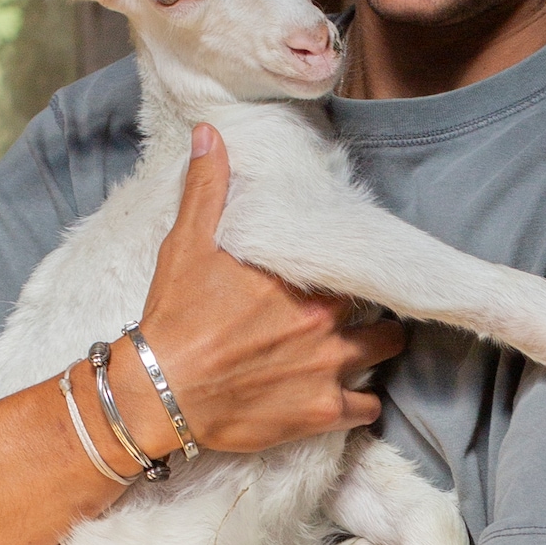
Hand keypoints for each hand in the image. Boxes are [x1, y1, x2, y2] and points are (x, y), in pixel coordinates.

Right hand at [120, 125, 405, 459]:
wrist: (160, 392)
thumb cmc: (175, 317)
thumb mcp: (187, 244)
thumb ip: (208, 188)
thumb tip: (211, 133)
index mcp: (298, 274)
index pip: (350, 257)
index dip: (349, 261)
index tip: (343, 264)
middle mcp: (324, 318)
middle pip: (374, 300)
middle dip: (367, 301)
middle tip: (355, 303)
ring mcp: (328, 367)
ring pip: (385, 348)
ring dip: (378, 345)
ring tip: (367, 342)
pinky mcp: (322, 411)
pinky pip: (369, 408)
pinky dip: (364, 403)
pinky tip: (354, 396)